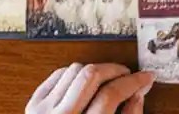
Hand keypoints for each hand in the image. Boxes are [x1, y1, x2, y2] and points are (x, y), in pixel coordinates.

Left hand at [25, 63, 153, 113]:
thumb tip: (137, 95)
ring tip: (107, 79)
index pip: (111, 95)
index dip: (134, 82)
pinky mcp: (33, 106)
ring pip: (75, 70)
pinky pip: (58, 75)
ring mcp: (43, 111)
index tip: (145, 78)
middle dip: (115, 69)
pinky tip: (85, 82)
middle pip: (92, 75)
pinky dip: (75, 73)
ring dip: (96, 70)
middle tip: (127, 74)